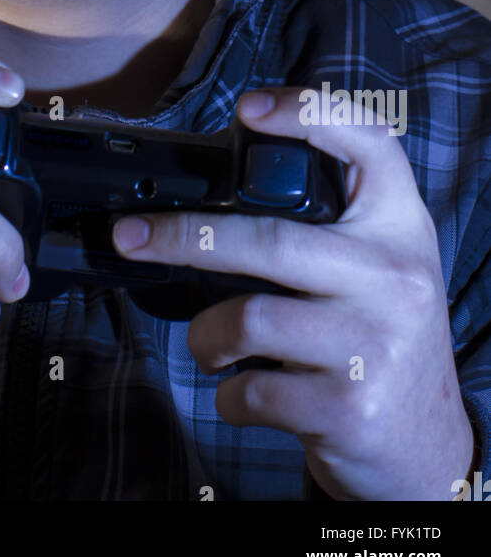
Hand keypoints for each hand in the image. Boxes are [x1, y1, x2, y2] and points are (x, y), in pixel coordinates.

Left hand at [112, 86, 474, 499]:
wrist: (426, 448)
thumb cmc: (377, 337)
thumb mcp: (376, 267)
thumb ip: (324, 226)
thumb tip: (212, 195)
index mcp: (401, 227)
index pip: (370, 143)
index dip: (308, 112)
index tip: (248, 109)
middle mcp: (395, 277)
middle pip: (270, 238)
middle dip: (184, 236)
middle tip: (131, 235)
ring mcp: (374, 343)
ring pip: (247, 318)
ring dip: (205, 335)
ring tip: (211, 343)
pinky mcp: (349, 407)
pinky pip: (251, 389)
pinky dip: (227, 392)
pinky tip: (242, 390)